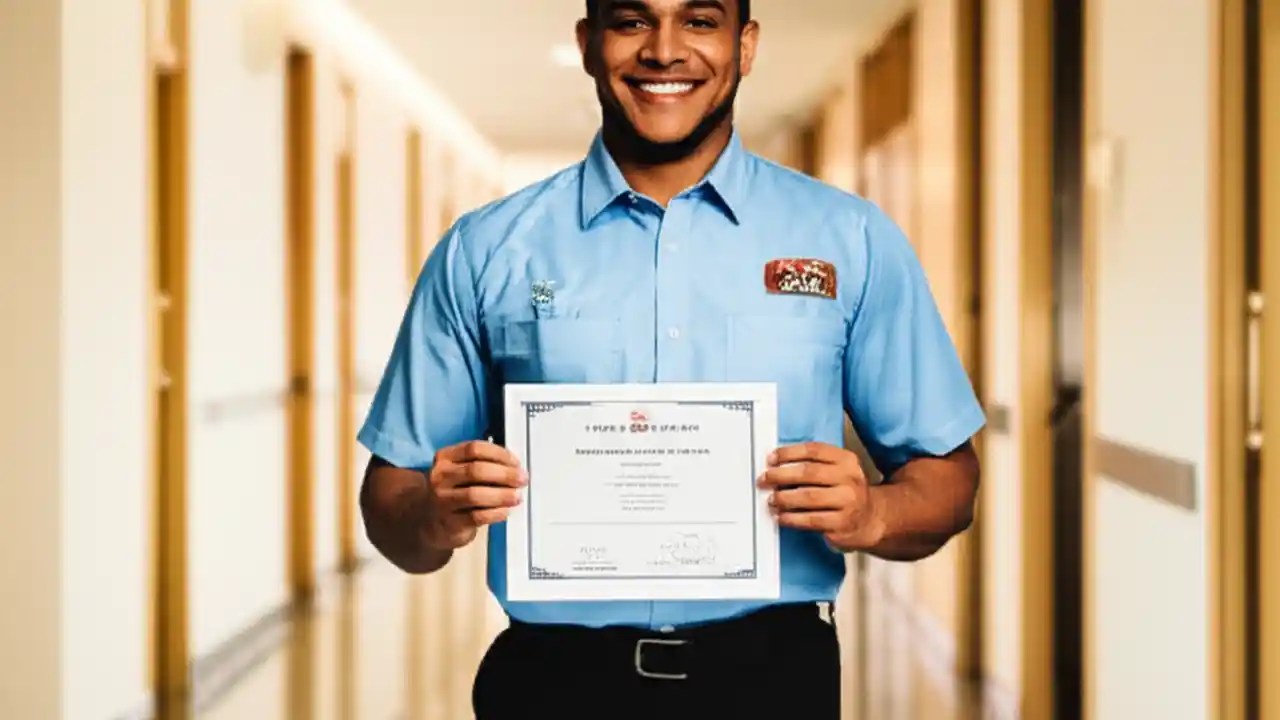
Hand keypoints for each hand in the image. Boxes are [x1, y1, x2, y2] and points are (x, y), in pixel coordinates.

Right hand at [423, 440, 525, 550]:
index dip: (500, 454)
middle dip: (505, 474)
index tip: (516, 462)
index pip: (475, 448)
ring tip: (517, 496)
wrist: (432, 522)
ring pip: (475, 494)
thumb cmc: (455, 492)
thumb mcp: (462, 471)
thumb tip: (514, 466)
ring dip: (502, 494)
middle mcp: (440, 477)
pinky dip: (496, 513)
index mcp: (445, 457)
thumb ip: (484, 464)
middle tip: (522, 479)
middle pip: (476, 470)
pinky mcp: (450, 522)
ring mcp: (442, 500)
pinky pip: (477, 516)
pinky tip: (506, 510)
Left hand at [757, 441, 884, 552]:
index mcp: (847, 460)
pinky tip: (781, 517)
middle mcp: (849, 479)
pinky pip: (810, 520)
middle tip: (764, 479)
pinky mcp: (842, 523)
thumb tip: (776, 465)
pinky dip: (791, 518)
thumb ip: (813, 464)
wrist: (871, 519)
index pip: (814, 450)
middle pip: (808, 473)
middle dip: (780, 476)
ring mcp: (848, 502)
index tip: (771, 458)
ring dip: (783, 498)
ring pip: (808, 497)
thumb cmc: (845, 492)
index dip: (789, 453)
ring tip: (771, 500)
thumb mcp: (838, 471)